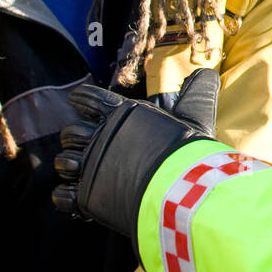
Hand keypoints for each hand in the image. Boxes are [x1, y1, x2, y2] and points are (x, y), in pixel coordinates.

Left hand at [52, 69, 219, 234]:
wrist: (178, 190)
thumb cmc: (186, 152)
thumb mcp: (195, 116)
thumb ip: (196, 94)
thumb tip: (209, 74)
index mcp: (120, 114)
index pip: (88, 99)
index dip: (82, 100)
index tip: (77, 102)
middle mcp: (100, 137)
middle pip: (70, 133)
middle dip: (76, 140)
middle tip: (91, 149)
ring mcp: (89, 168)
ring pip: (63, 163)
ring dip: (71, 168)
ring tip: (86, 174)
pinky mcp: (85, 197)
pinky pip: (61, 195)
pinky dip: (67, 197)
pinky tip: (79, 196)